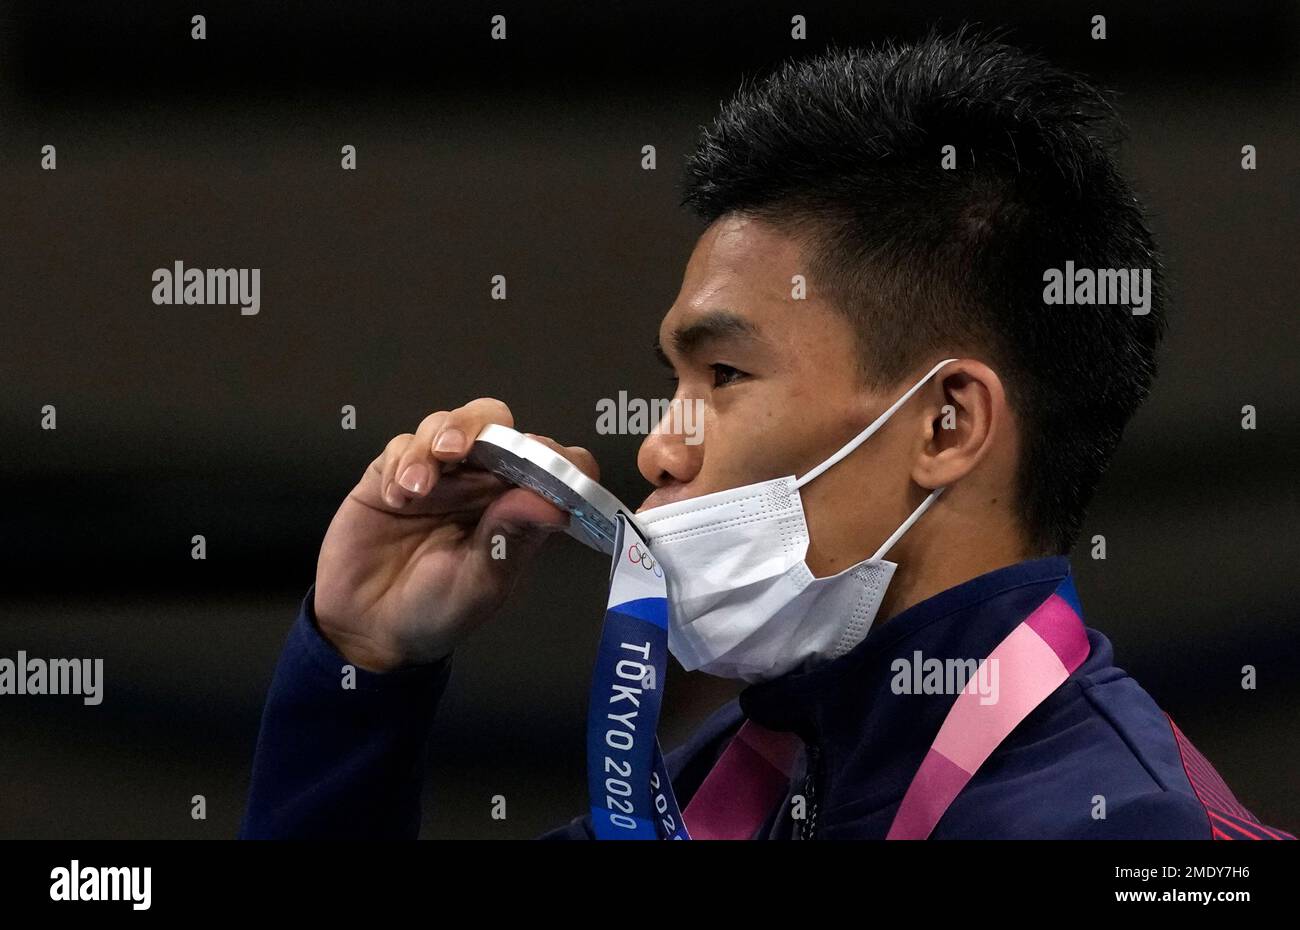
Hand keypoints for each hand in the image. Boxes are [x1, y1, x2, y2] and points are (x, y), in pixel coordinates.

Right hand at [313, 398, 598, 671]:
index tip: (540, 465)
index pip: (551, 462)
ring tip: (418, 488)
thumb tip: (551, 505)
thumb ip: (509, 541)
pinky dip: (401, 463)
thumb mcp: (480, 585)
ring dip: (434, 444)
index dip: (554, 455)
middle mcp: (482, 482)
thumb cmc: (436, 610)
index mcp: (517, 507)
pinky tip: (397, 498)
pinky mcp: (394, 473)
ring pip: (447, 424)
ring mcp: (439, 474)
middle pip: (495, 424)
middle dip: (479, 428)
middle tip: (458, 450)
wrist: (367, 628)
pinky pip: (402, 445)